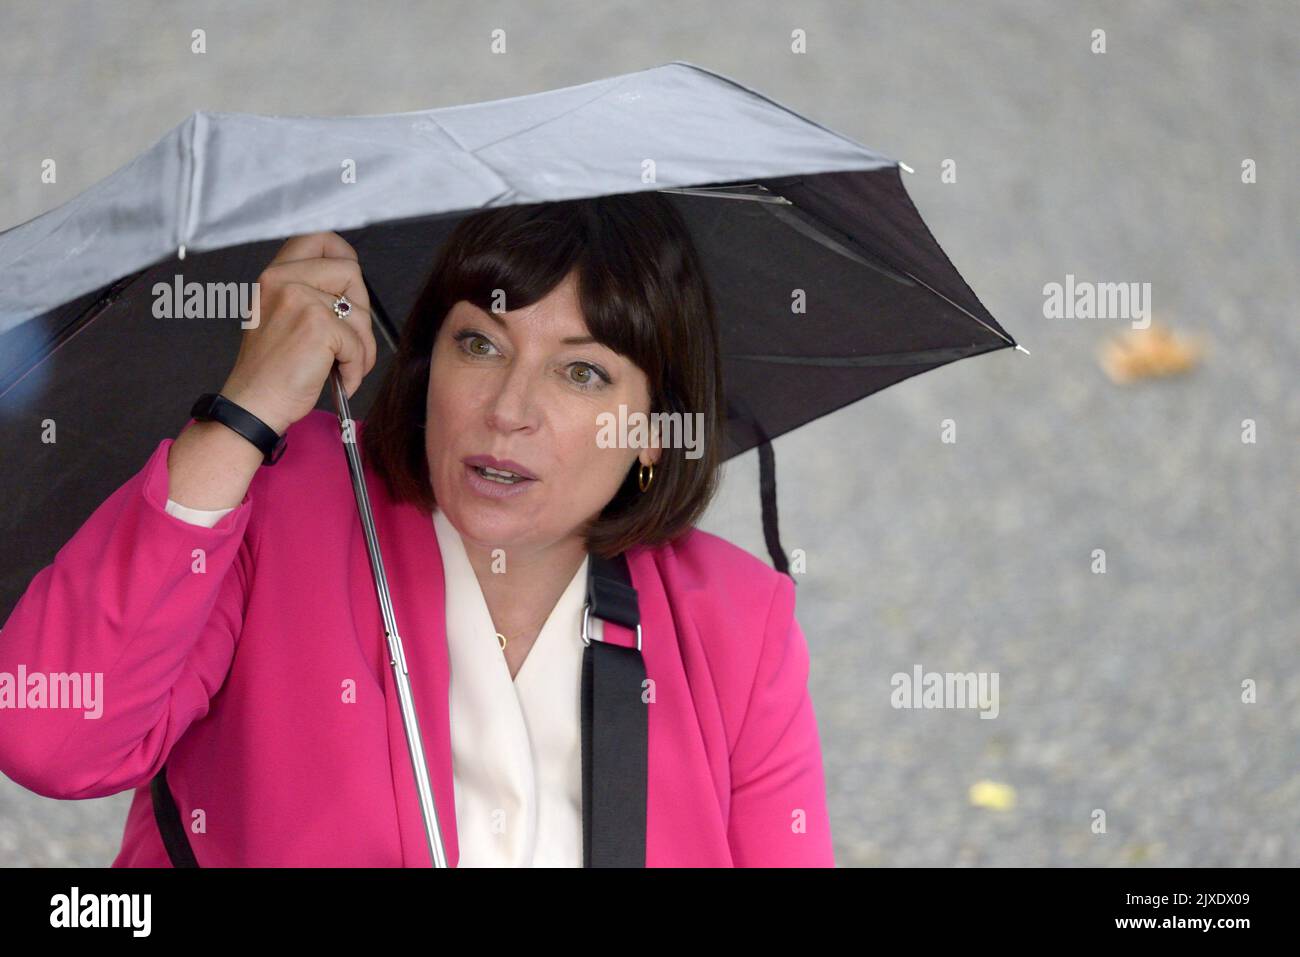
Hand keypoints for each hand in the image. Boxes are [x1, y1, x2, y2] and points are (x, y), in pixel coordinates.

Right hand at [218, 231, 377, 433]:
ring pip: (361, 312)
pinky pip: (359, 343)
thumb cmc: (269, 370)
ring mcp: (301, 300)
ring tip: (344, 366)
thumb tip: (350, 285)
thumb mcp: (279, 316)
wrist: (253, 404)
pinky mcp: (318, 326)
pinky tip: (339, 378)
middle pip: (352, 272)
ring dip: (363, 347)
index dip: (344, 255)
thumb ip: (307, 293)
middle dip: (362, 310)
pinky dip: (357, 367)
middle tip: (350, 340)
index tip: (350, 284)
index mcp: (274, 275)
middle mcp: (283, 280)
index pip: (318, 238)